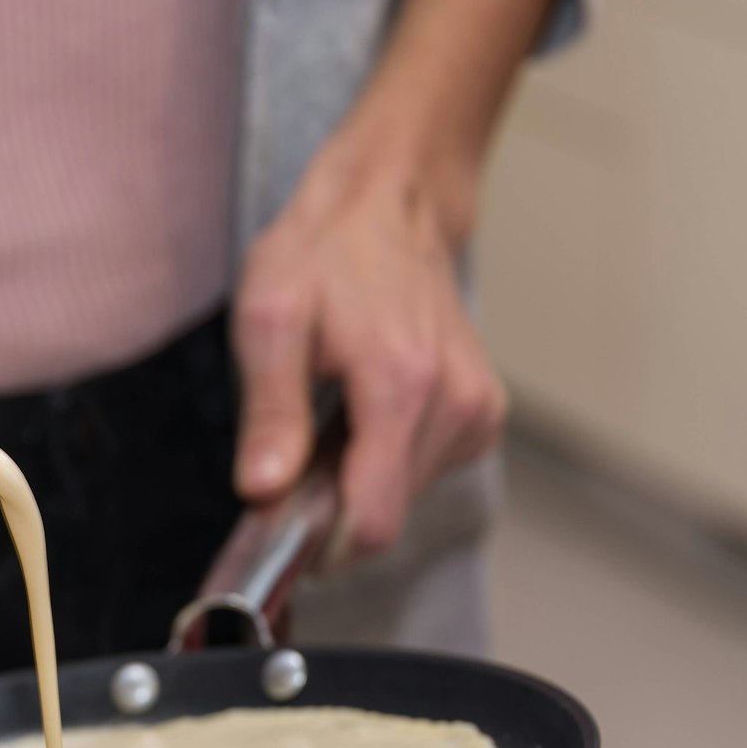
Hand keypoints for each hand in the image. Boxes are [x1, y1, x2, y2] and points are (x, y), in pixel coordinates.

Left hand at [231, 139, 506, 565]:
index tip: (280, 522)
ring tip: (332, 413)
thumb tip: (263, 492)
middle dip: (332, 501)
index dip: (318, 542)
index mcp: (403, 388)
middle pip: (383, 514)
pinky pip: (424, 471)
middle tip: (295, 446)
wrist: (388, 205)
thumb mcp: (269, 320)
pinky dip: (385, 457)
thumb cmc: (323, 255)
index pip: (371, 522)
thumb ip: (269, 413)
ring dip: (357, 477)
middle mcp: (456, 404)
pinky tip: (365, 410)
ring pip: (403, 498)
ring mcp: (478, 410)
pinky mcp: (483, 413)